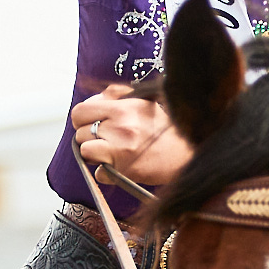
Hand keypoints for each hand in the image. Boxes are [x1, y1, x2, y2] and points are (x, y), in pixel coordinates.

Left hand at [70, 84, 193, 188]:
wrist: (188, 154)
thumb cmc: (165, 129)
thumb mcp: (144, 102)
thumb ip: (117, 95)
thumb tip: (94, 101)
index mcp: (123, 107)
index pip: (80, 111)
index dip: (82, 119)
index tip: (91, 124)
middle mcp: (120, 126)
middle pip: (80, 133)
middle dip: (89, 137)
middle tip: (105, 140)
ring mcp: (120, 149)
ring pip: (85, 152)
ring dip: (95, 154)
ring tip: (112, 153)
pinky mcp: (123, 170)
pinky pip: (99, 173)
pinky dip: (106, 173)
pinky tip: (121, 167)